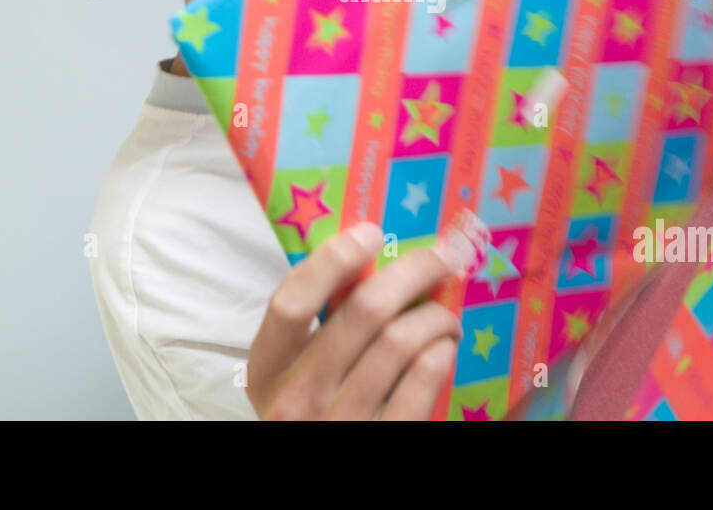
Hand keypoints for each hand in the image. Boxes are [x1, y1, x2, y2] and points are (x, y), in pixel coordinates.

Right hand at [247, 223, 464, 419]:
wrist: (324, 479)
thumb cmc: (317, 415)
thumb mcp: (295, 377)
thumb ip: (318, 330)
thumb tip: (372, 261)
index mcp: (267, 371)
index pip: (291, 303)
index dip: (332, 260)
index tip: (371, 232)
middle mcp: (298, 398)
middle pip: (364, 311)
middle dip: (414, 270)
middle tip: (443, 256)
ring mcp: (340, 423)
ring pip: (401, 341)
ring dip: (436, 316)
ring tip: (445, 316)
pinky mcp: (384, 439)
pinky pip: (423, 379)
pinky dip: (440, 352)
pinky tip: (443, 349)